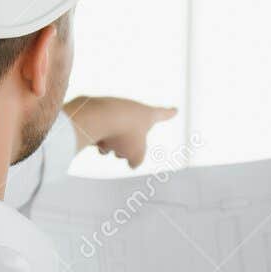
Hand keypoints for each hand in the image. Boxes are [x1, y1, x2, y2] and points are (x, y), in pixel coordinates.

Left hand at [63, 96, 177, 168]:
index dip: (169, 114)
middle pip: (133, 135)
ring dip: (111, 146)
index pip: (162, 114)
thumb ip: (137, 160)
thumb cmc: (122, 133)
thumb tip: (132, 162)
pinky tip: (95, 139)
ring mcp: (114, 109)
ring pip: (115, 137)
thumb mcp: (137, 155)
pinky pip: (100, 133)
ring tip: (108, 143)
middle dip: (127, 146)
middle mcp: (131, 109)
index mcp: (147, 114)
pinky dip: (98, 140)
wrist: (96, 118)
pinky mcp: (96, 112)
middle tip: (122, 147)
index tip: (174, 110)